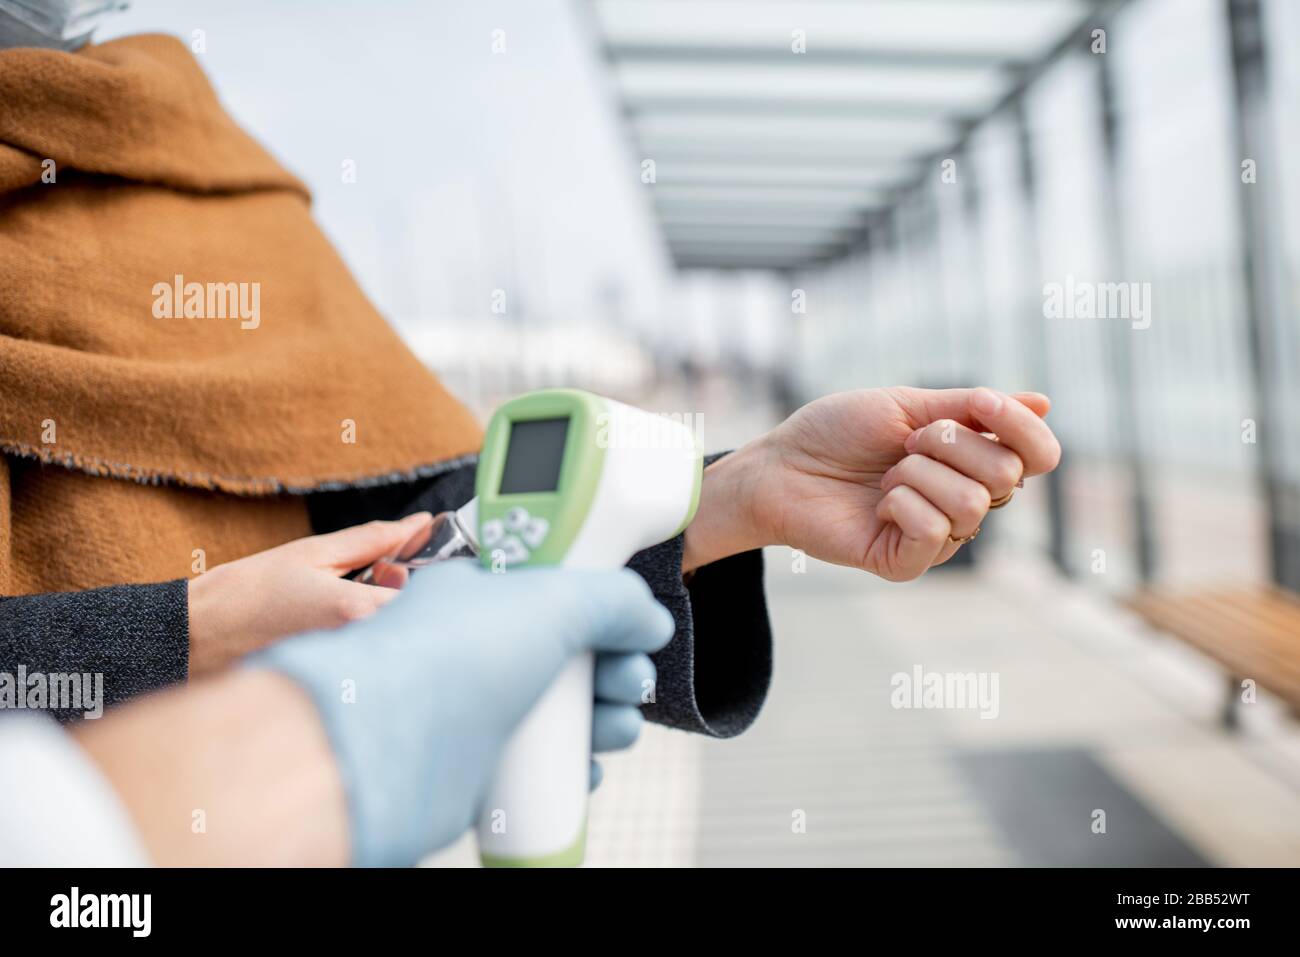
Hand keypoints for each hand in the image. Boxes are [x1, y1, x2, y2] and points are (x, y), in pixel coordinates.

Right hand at [186, 512, 432, 677]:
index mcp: (355, 612)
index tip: (407, 558)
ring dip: (387, 613)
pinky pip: (372, 652)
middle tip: (375, 575)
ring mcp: (348, 667)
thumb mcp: (312, 553)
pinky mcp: (338, 679)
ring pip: (394, 636)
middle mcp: (359, 646)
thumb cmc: (248, 593)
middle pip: (414, 618)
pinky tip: (334, 620)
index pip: (424, 593)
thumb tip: (417, 527)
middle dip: (406, 594)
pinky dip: (367, 632)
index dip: (423, 572)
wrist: (197, 636)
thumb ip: (373, 540)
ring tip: (345, 598)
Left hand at [250, 559, 673, 865]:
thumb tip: (648, 619)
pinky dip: (570, 768)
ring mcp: (471, 707)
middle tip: (628, 680)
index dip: (600, 603)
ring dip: (603, 718)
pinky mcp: (473, 765)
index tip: (630, 620)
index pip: (554, 586)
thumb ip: (614, 598)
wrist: (384, 753)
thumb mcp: (553, 597)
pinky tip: (584, 768)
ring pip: (559, 710)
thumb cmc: (447, 661)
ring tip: (613, 726)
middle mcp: (473, 647)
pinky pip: (538, 763)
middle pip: (567, 653)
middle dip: (614, 667)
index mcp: (479, 591)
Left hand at [684, 387, 1060, 580]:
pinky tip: (878, 505)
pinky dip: (903, 503)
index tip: (979, 403)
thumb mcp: (906, 406)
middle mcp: (965, 501)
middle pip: (1006, 475)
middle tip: (903, 445)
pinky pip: (936, 531)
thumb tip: (1045, 402)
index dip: (1020, 427)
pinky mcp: (908, 562)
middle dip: (949, 444)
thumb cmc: (836, 432)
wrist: (780, 465)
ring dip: (916, 473)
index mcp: (972, 460)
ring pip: (971, 502)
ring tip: (884, 476)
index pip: (1039, 455)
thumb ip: (971, 408)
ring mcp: (939, 536)